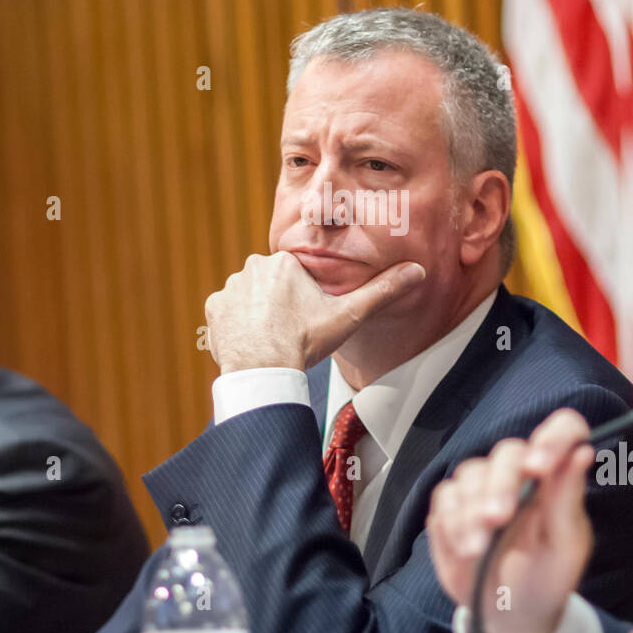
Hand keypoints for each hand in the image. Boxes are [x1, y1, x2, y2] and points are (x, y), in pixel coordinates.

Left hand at [203, 251, 425, 372]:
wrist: (264, 370)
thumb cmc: (305, 342)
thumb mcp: (348, 316)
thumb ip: (382, 291)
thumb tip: (417, 271)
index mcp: (286, 262)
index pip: (297, 276)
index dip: (304, 299)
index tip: (307, 319)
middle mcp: (253, 267)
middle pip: (272, 284)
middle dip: (281, 305)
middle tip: (292, 331)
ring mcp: (231, 287)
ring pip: (250, 297)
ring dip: (258, 314)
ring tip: (273, 339)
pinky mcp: (214, 308)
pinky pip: (228, 312)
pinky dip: (239, 325)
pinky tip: (253, 341)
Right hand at [427, 408, 595, 632]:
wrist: (508, 615)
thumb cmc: (546, 578)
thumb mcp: (565, 546)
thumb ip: (567, 498)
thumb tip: (584, 451)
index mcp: (555, 477)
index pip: (562, 431)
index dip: (552, 437)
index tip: (540, 466)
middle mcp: (519, 474)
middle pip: (506, 453)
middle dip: (499, 485)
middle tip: (497, 519)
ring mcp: (482, 488)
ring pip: (470, 474)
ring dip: (472, 512)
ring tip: (479, 548)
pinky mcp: (451, 507)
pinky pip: (444, 498)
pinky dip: (453, 524)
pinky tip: (466, 548)